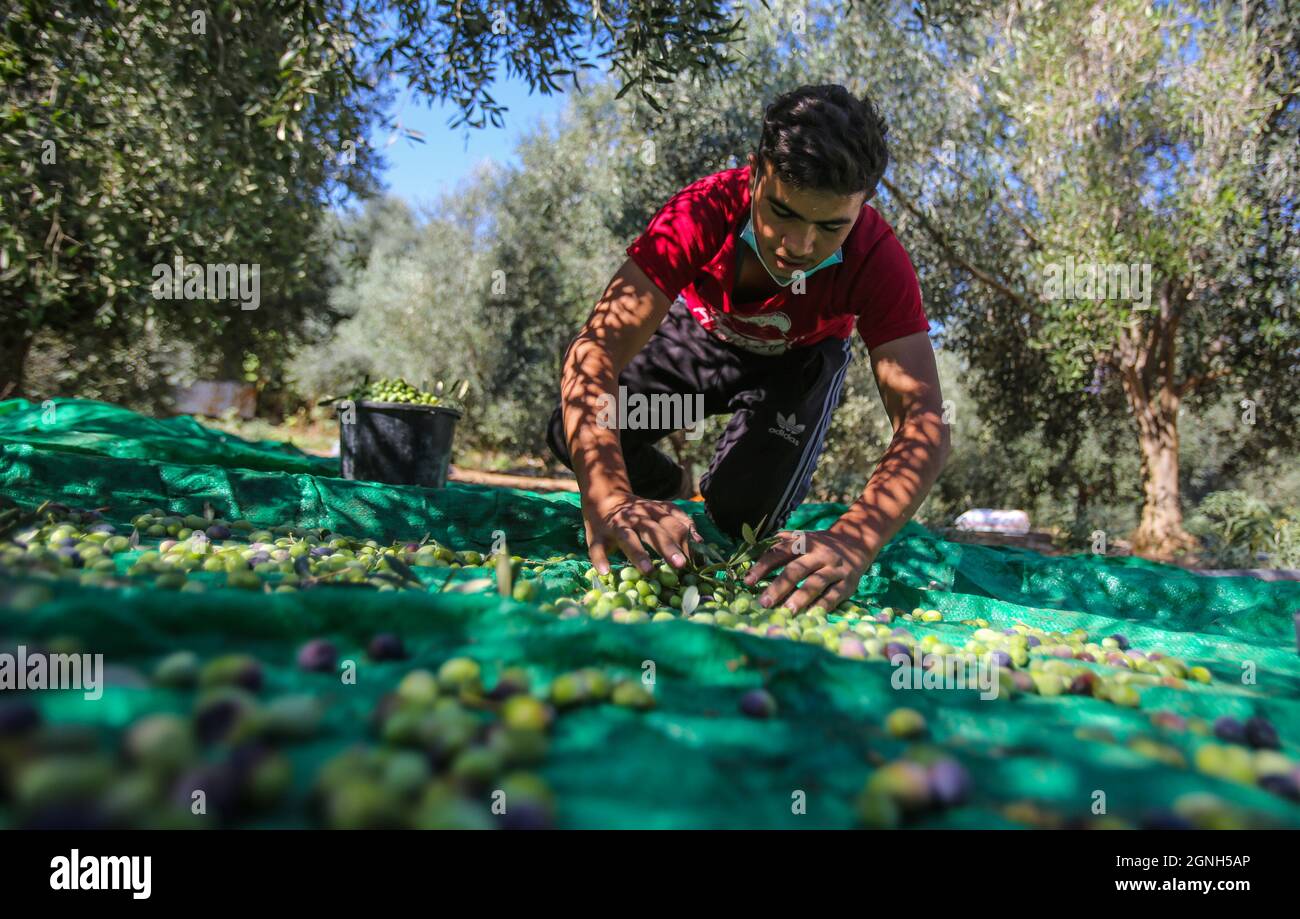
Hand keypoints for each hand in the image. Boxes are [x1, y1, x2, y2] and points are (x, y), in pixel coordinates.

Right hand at [583, 491, 699, 574]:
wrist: (604, 498)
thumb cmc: (638, 513)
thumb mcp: (660, 513)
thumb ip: (680, 524)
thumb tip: (700, 542)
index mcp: (653, 511)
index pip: (672, 524)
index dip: (684, 541)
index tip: (695, 561)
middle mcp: (636, 517)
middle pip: (653, 530)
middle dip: (667, 546)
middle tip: (681, 564)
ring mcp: (616, 526)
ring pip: (628, 538)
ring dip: (638, 554)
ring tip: (649, 571)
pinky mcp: (597, 535)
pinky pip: (597, 548)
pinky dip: (600, 559)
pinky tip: (605, 572)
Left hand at [742, 527, 874, 612]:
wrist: (856, 542)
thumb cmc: (819, 545)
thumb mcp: (801, 537)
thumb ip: (779, 543)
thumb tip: (750, 549)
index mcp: (803, 542)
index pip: (780, 552)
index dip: (763, 566)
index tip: (748, 582)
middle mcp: (819, 554)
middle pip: (796, 569)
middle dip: (779, 586)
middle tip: (764, 603)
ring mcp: (834, 568)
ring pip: (816, 582)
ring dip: (800, 597)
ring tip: (787, 611)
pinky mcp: (848, 582)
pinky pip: (835, 595)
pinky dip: (823, 605)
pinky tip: (811, 615)